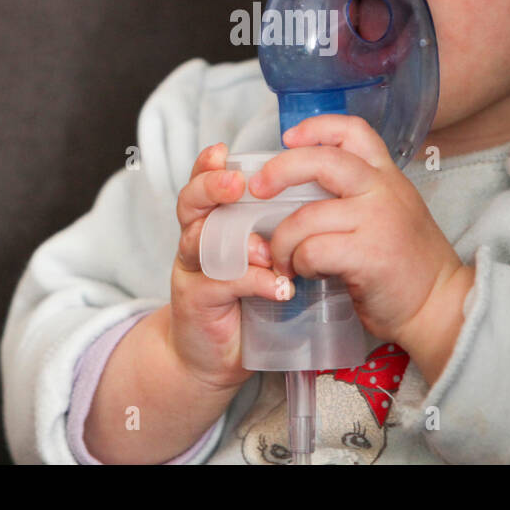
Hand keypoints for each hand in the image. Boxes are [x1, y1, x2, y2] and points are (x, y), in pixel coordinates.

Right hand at [168, 142, 292, 392]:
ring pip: (199, 240)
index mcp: (211, 220)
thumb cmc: (246, 299)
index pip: (204, 181)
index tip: (224, 152)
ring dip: (236, 240)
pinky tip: (278, 287)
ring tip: (266, 248)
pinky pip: (221, 284)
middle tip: (238, 183)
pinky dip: (253, 282)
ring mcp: (192, 271)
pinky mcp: (196, 302)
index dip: (209, 165)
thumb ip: (274, 229)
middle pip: (189, 203)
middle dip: (211, 187)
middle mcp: (195, 240)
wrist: (214, 358)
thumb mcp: (262, 257)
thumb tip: (320, 199)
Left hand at [246, 115, 462, 346]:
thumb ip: (356, 194)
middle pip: (321, 161)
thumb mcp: (389, 212)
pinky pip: (312, 251)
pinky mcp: (369, 255)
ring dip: (284, 242)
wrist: (439, 305)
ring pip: (306, 217)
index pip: (353, 130)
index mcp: (387, 175)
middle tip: (259, 189)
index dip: (316, 127)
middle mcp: (383, 190)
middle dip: (280, 171)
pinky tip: (308, 273)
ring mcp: (377, 221)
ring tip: (284, 259)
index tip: (288, 138)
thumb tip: (298, 188)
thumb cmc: (407, 264)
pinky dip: (299, 264)